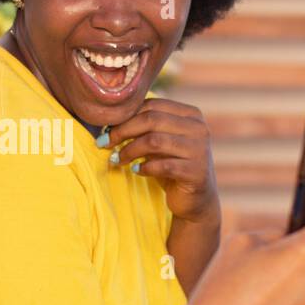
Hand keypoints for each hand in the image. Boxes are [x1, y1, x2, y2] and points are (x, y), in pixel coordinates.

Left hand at [103, 98, 218, 224]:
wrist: (195, 199)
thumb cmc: (172, 165)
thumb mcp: (159, 142)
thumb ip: (144, 128)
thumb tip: (108, 124)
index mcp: (190, 114)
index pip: (153, 105)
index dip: (126, 116)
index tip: (106, 130)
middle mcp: (199, 128)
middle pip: (152, 120)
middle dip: (122, 131)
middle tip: (104, 143)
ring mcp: (199, 150)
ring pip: (155, 141)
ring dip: (129, 150)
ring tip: (116, 159)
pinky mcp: (196, 172)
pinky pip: (163, 166)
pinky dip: (144, 168)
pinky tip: (135, 171)